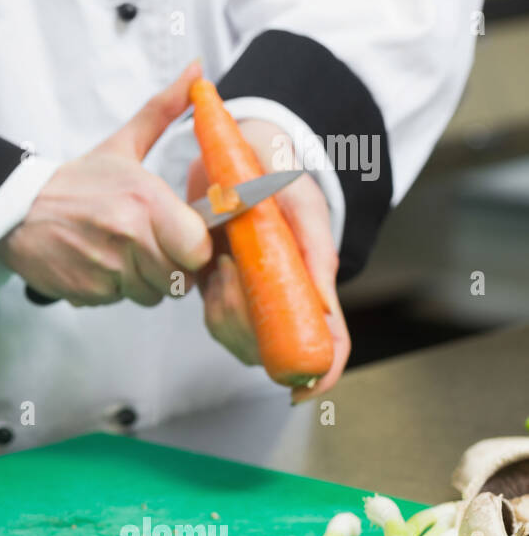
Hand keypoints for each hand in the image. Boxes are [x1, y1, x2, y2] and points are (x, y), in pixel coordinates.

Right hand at [0, 62, 211, 305]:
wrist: (16, 211)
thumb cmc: (75, 183)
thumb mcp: (121, 145)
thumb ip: (164, 110)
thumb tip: (197, 69)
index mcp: (145, 199)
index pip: (198, 249)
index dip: (193, 249)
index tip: (180, 238)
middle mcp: (128, 235)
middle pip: (178, 278)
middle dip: (168, 267)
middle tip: (147, 246)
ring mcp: (106, 267)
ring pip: (150, 294)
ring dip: (141, 281)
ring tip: (120, 254)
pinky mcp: (87, 291)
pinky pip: (119, 301)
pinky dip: (112, 290)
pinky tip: (98, 265)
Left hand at [187, 118, 350, 401]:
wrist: (231, 146)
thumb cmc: (276, 168)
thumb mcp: (297, 196)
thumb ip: (312, 246)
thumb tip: (322, 303)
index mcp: (313, 278)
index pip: (328, 339)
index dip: (321, 371)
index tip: (302, 389)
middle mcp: (283, 293)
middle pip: (273, 345)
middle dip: (248, 323)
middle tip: (232, 270)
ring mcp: (250, 292)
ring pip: (238, 333)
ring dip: (225, 306)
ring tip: (221, 254)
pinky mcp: (217, 285)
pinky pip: (212, 312)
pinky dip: (207, 295)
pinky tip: (209, 261)